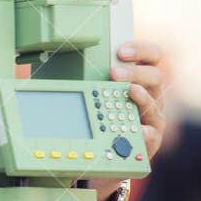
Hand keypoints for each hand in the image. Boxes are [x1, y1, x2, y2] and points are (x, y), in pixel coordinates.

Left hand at [92, 39, 166, 200]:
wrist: (106, 150)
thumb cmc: (101, 115)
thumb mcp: (94, 93)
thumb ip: (84, 77)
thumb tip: (44, 63)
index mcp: (140, 79)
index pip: (151, 57)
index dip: (141, 50)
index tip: (121, 51)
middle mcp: (151, 95)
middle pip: (155, 77)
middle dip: (135, 72)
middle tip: (114, 73)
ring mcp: (152, 117)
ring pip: (155, 104)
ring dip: (142, 97)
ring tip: (129, 91)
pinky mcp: (151, 139)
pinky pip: (152, 134)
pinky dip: (145, 131)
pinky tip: (138, 129)